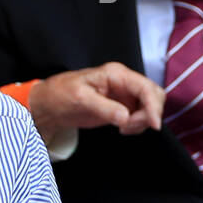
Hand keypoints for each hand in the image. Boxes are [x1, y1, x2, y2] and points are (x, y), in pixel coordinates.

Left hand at [27, 63, 163, 140]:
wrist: (48, 105)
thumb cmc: (60, 95)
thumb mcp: (80, 99)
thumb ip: (104, 107)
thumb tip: (125, 117)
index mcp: (115, 74)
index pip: (145, 87)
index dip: (153, 106)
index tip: (153, 125)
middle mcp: (124, 82)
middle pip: (154, 96)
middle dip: (148, 114)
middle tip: (128, 127)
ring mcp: (124, 95)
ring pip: (149, 107)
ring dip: (142, 121)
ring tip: (122, 128)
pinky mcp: (121, 107)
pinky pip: (140, 116)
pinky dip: (137, 125)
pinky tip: (122, 129)